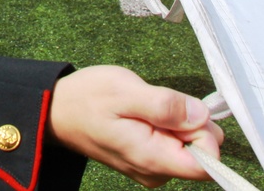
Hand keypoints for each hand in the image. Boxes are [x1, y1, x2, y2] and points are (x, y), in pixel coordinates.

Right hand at [48, 66, 223, 187]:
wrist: (57, 111)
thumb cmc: (87, 99)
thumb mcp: (125, 91)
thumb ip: (166, 105)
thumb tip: (202, 116)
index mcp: (151, 158)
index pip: (206, 163)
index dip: (206, 132)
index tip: (184, 108)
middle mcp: (155, 171)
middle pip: (201, 153)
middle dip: (191, 121)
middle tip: (159, 101)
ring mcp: (151, 168)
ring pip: (189, 146)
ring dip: (178, 121)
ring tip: (146, 106)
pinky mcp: (148, 160)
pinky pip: (174, 144)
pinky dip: (168, 124)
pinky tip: (145, 112)